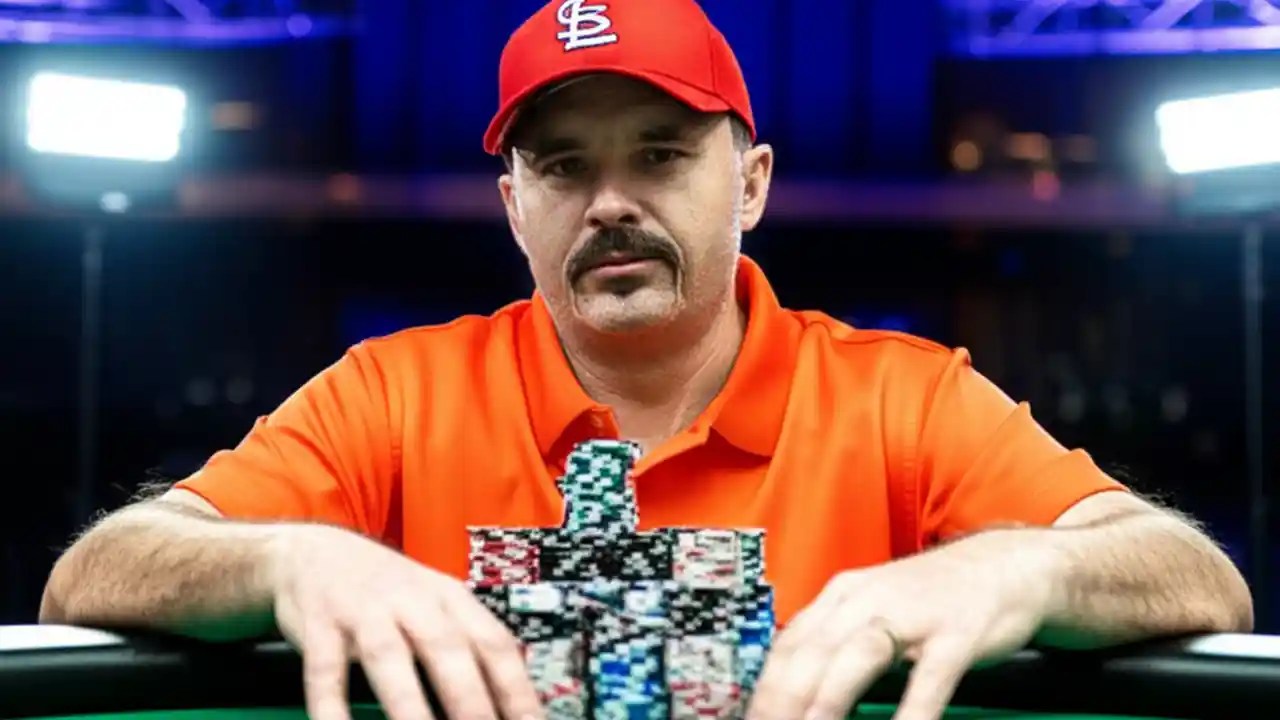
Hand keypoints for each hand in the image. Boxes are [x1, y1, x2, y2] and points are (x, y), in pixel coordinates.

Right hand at [270, 525, 543, 719]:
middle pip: (448, 650)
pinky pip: (325, 671)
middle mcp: (413, 601)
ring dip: (409, 708)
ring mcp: (365, 611)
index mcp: (451, 599)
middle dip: (470, 702)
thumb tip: (505, 708)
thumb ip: (465, 652)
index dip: (516, 689)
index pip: (494, 644)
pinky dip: (332, 707)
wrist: (316, 551)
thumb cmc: (388, 593)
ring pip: (390, 659)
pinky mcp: (320, 625)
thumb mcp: (434, 607)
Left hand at [746, 533, 1057, 719]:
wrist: (1004, 565)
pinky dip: (912, 710)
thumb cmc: (929, 599)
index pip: (787, 647)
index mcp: (840, 596)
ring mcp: (913, 614)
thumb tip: (792, 691)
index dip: (764, 691)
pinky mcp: (957, 633)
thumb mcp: (872, 610)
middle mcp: (867, 600)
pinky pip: (930, 676)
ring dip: (828, 700)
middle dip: (784, 701)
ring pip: (858, 656)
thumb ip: (834, 645)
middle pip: (812, 653)